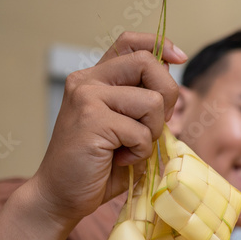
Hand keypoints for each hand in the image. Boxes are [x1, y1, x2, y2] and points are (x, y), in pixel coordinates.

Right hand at [26, 32, 186, 228]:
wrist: (61, 196)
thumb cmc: (98, 166)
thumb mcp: (127, 126)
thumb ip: (143, 101)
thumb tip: (169, 75)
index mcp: (95, 79)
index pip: (129, 43)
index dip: (159, 45)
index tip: (179, 58)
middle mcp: (87, 81)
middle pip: (148, 63)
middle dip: (167, 96)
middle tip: (152, 126)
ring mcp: (87, 97)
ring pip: (152, 101)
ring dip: (151, 132)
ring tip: (128, 147)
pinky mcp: (92, 120)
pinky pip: (141, 132)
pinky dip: (139, 152)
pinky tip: (118, 159)